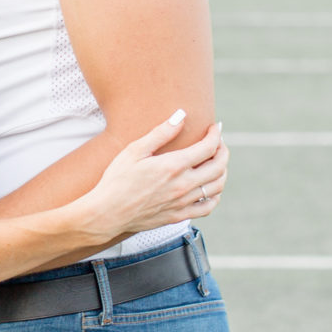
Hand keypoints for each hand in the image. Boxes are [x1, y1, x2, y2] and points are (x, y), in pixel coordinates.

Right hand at [83, 112, 227, 238]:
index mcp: (173, 166)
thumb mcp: (134, 151)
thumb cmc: (116, 179)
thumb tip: (181, 115)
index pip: (208, 147)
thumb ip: (160, 133)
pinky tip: (210, 187)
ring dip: (222, 171)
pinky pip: (208, 206)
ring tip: (216, 162)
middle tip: (218, 142)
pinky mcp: (179, 215)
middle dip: (223, 151)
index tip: (215, 127)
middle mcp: (183, 185)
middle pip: (218, 166)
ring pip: (217, 186)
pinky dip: (215, 195)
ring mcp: (183, 202)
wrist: (108, 213)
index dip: (216, 135)